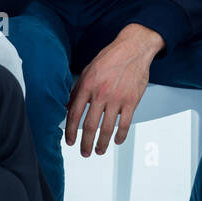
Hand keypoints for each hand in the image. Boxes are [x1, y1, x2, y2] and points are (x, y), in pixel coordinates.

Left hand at [65, 24, 163, 155]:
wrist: (134, 48)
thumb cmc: (111, 57)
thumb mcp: (88, 70)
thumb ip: (77, 89)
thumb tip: (68, 106)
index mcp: (87, 85)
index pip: (74, 114)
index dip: (70, 131)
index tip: (69, 141)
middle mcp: (101, 94)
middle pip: (89, 125)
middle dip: (85, 143)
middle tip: (84, 152)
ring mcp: (117, 98)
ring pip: (107, 128)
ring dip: (102, 143)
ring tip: (99, 151)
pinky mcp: (131, 101)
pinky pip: (125, 123)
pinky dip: (120, 135)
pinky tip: (116, 141)